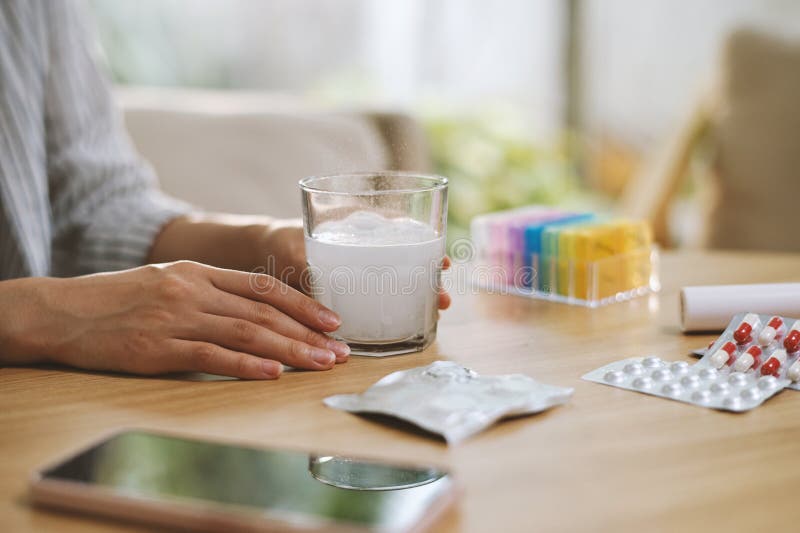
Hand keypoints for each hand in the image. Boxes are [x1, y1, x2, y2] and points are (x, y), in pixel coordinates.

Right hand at [0, 261, 349, 378]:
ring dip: (290, 350)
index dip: (303, 304)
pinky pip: (210, 356)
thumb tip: (256, 311)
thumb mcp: (168, 281)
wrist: (63, 312)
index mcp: (199, 272)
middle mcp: (194, 290)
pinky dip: (245, 365)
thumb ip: (210, 291)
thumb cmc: (119, 299)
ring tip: (321, 364)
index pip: (264, 287)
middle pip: (264, 311)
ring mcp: (176, 318)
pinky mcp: (157, 348)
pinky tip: (272, 373)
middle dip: (308, 332)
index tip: (332, 321)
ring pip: (247, 332)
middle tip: (340, 351)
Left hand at [255, 218, 451, 309]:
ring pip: (402, 277)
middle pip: (410, 257)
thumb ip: (305, 273)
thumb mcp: (293, 255)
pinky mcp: (356, 290)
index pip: (400, 230)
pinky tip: (415, 317)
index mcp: (356, 226)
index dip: (425, 244)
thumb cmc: (282, 244)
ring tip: (438, 308)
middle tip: (445, 296)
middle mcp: (367, 246)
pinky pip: (383, 296)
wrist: (266, 254)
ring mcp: (364, 269)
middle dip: (430, 276)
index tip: (442, 260)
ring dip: (421, 292)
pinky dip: (400, 305)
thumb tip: (318, 295)